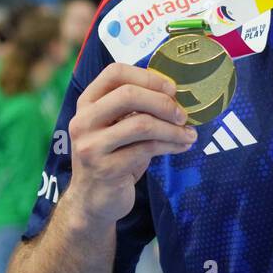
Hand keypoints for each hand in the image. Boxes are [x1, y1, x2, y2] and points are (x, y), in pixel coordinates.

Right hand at [66, 62, 196, 226]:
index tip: (172, 89)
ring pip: (141, 124)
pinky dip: (171, 145)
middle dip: (163, 103)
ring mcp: (91, 145)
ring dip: (173, 129)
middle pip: (128, 95)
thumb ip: (135, 108)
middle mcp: (83, 121)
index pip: (115, 73)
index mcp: (87, 103)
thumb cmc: (112, 157)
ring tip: (189, 134)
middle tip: (183, 115)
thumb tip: (177, 93)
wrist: (93, 200)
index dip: (148, 77)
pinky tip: (181, 146)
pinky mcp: (106, 168)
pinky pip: (147, 149)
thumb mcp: (116, 127)